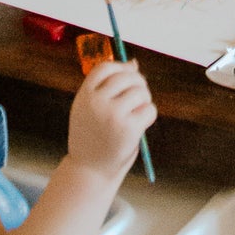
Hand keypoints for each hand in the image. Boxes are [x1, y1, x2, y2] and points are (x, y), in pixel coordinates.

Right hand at [68, 58, 155, 180]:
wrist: (90, 171)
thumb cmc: (93, 137)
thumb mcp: (91, 109)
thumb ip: (107, 87)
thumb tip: (133, 63)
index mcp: (85, 96)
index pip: (105, 68)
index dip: (120, 68)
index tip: (128, 75)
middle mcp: (97, 103)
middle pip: (126, 77)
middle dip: (138, 82)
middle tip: (139, 95)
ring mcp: (113, 115)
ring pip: (140, 92)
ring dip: (144, 99)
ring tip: (137, 112)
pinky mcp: (128, 128)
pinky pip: (149, 110)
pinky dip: (149, 115)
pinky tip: (141, 126)